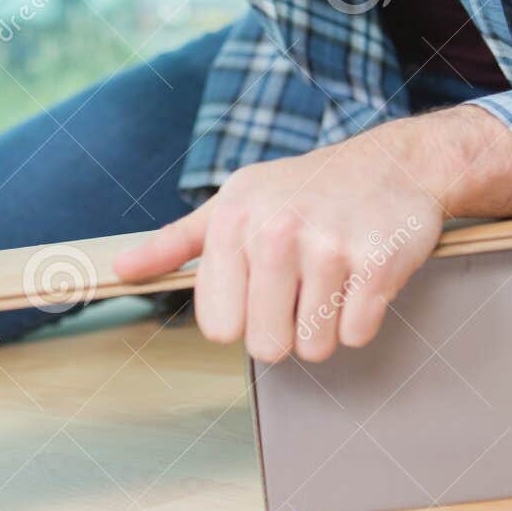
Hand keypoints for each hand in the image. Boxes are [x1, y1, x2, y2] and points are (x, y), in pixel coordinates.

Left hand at [113, 106, 511, 361]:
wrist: (392, 164)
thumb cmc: (303, 190)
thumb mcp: (234, 203)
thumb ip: (176, 243)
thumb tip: (120, 269)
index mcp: (233, 222)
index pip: (219, 327)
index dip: (244, 318)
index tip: (263, 290)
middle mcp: (277, 232)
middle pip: (266, 346)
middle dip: (287, 330)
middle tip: (304, 289)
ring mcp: (329, 247)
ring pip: (315, 347)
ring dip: (327, 326)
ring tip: (334, 280)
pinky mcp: (377, 262)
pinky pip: (357, 334)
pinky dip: (363, 318)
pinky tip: (363, 278)